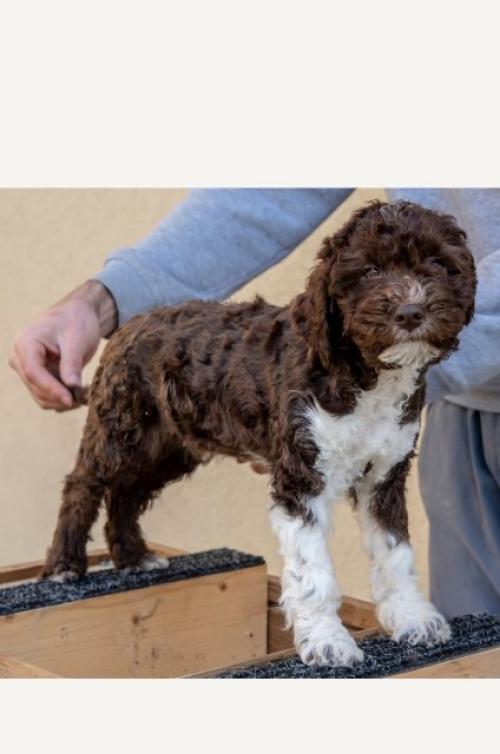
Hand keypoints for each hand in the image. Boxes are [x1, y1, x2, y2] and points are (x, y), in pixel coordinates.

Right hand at [8, 281, 116, 410]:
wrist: (77, 316)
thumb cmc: (76, 322)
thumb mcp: (77, 340)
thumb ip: (72, 364)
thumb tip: (72, 388)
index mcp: (26, 343)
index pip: (34, 373)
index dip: (51, 389)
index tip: (71, 399)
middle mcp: (20, 358)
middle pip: (35, 387)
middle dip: (59, 397)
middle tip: (84, 398)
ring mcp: (26, 369)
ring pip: (40, 396)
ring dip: (61, 401)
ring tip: (83, 394)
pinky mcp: (36, 377)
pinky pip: (46, 396)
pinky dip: (61, 398)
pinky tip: (78, 392)